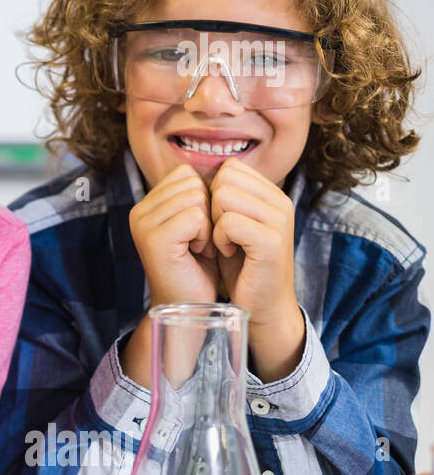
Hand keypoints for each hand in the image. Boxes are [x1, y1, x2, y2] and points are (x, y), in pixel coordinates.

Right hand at [128, 164, 218, 306]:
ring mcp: (143, 224)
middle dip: (208, 211)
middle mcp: (138, 211)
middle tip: (200, 241)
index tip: (199, 229)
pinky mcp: (155, 238)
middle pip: (192, 183)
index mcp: (146, 205)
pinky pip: (196, 216)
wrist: (191, 307)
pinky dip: (206, 235)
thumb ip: (198, 195)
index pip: (186, 174)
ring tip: (198, 247)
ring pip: (196, 197)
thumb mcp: (197, 223)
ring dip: (209, 224)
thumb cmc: (199, 267)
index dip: (204, 198)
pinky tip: (198, 253)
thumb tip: (223, 166)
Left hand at [209, 158, 303, 378]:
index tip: (217, 221)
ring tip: (224, 244)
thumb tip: (193, 174)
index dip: (212, 192)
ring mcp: (279, 220)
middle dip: (210, 206)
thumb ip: (224, 198)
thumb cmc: (241, 266)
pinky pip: (228, 222)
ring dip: (213, 223)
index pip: (230, 168)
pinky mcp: (271, 241)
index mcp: (272, 194)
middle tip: (218, 234)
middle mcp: (280, 202)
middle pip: (225, 178)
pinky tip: (227, 254)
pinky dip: (219, 239)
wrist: (262, 306)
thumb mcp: (232, 225)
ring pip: (224, 196)